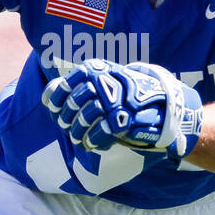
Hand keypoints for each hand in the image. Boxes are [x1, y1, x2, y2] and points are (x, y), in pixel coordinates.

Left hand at [41, 60, 201, 157]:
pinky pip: (100, 132)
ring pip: (85, 118)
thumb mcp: (105, 85)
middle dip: (68, 119)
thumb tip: (48, 96)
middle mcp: (106, 80)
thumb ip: (79, 88)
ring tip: (80, 139)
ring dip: (79, 132)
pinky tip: (95, 144)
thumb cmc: (128, 98)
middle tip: (69, 129)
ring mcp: (117, 99)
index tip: (55, 111)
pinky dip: (94, 140)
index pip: (68, 82)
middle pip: (75, 102)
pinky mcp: (125, 118)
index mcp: (99, 69)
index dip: (58, 99)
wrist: (166, 109)